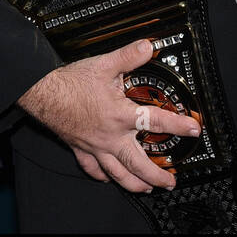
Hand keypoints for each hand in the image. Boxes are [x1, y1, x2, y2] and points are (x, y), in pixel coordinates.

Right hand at [17, 39, 200, 192]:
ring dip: (135, 183)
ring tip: (147, 189)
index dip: (178, 126)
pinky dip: (103, 176)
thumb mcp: (104, 64)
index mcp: (120, 116)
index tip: (193, 130)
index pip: (156, 123)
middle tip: (170, 180)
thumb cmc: (71, 82)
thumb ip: (129, 55)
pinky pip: (94, 169)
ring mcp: (96, 146)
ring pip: (118, 173)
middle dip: (157, 176)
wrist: (43, 93)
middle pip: (139, 164)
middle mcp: (110, 137)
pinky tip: (109, 178)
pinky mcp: (81, 149)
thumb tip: (149, 46)